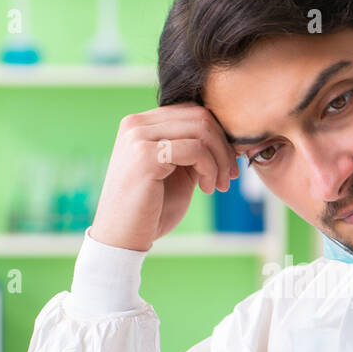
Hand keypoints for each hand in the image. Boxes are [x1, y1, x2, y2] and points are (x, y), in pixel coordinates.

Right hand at [90, 104, 239, 251]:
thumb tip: (226, 137)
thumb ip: (194, 150)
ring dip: (220, 160)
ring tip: (219, 185)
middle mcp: (136, 124)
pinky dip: (210, 169)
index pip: (192, 112)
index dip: (219, 136)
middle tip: (230, 177)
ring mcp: (138, 137)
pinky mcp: (145, 155)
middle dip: (224, 147)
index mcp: (142, 124)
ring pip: (201, 130)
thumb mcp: (177, 172)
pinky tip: (206, 189)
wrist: (122, 239)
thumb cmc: (150, 210)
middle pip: (200, 116)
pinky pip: (196, 149)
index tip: (229, 164)